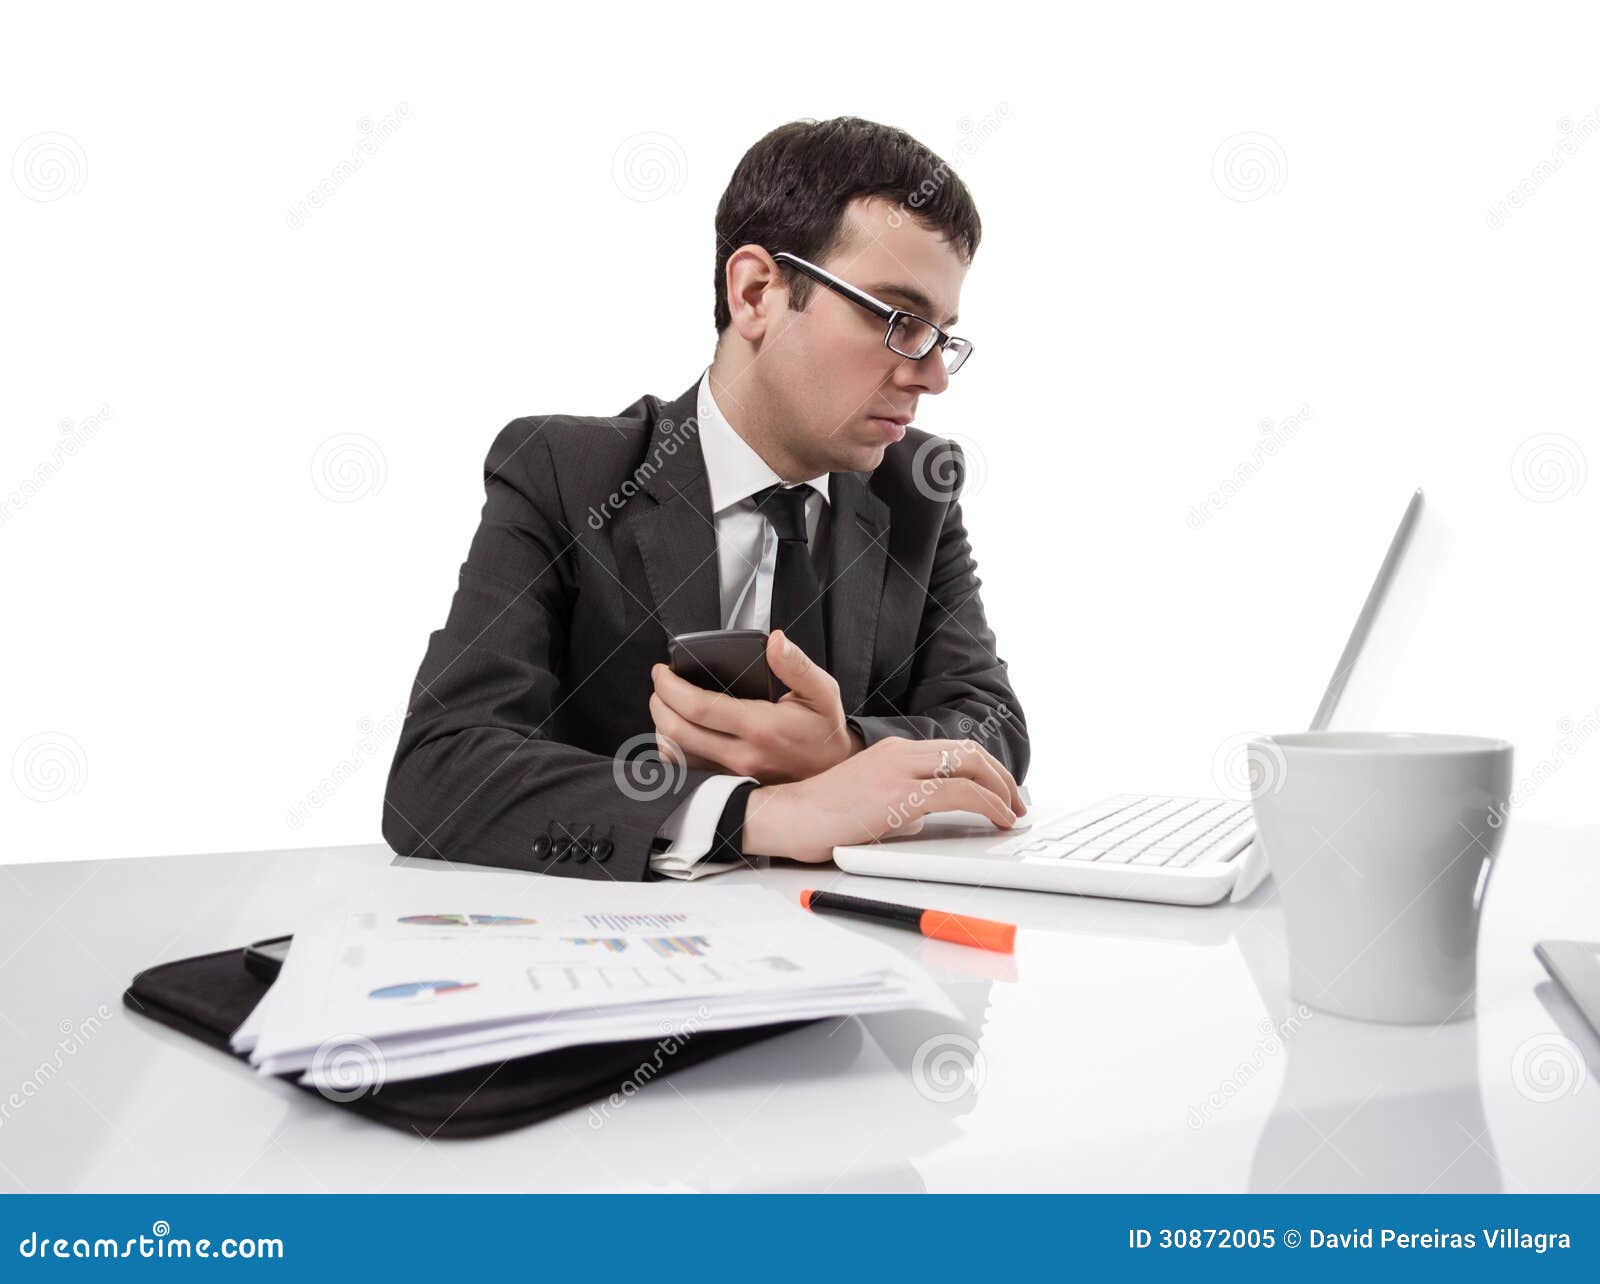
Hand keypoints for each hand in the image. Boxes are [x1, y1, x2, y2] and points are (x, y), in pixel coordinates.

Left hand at [649, 630, 862, 782]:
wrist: (834, 769)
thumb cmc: (824, 728)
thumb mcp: (821, 690)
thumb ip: (796, 664)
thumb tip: (775, 641)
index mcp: (761, 727)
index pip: (698, 707)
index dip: (671, 687)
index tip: (662, 671)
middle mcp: (743, 755)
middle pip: (678, 732)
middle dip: (659, 703)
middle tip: (660, 684)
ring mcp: (734, 774)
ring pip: (677, 755)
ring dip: (662, 727)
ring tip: (666, 704)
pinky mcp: (730, 784)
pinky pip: (688, 771)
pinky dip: (673, 750)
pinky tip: (677, 731)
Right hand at [740, 735, 1026, 863]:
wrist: (789, 818)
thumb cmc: (822, 817)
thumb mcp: (872, 804)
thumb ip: (901, 805)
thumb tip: (923, 819)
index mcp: (893, 751)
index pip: (953, 750)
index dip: (985, 770)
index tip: (1000, 791)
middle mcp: (900, 752)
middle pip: (969, 753)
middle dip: (1000, 777)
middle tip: (1016, 802)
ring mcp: (901, 770)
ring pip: (971, 766)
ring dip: (1001, 790)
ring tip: (1012, 812)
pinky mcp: (901, 794)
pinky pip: (962, 793)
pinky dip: (990, 804)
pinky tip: (998, 819)